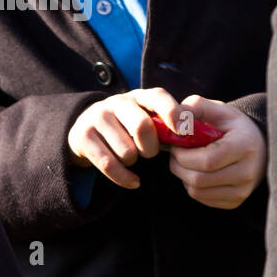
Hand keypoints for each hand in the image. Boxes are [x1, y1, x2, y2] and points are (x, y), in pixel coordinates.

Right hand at [67, 87, 182, 189]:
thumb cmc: (127, 127)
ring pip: (127, 151)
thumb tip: (193, 138)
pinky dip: (124, 178)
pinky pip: (109, 164)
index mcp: (138, 96)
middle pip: (142, 126)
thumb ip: (166, 125)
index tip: (183, 131)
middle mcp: (117, 102)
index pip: (157, 96)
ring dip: (133, 161)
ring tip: (131, 156)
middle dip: (151, 148)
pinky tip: (133, 180)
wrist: (86, 130)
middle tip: (150, 153)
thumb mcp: (145, 119)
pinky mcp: (83, 136)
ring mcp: (97, 117)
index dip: (172, 112)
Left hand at [167, 95, 265, 208]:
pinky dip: (192, 186)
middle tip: (176, 154)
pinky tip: (196, 172)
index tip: (176, 145)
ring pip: (197, 191)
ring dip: (183, 177)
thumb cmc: (233, 126)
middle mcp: (247, 172)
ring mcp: (242, 190)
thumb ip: (196, 107)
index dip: (184, 155)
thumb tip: (175, 117)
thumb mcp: (219, 109)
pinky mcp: (235, 202)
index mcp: (244, 146)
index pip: (208, 160)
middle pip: (199, 179)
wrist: (258, 146)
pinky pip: (202, 198)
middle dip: (178, 166)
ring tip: (186, 162)